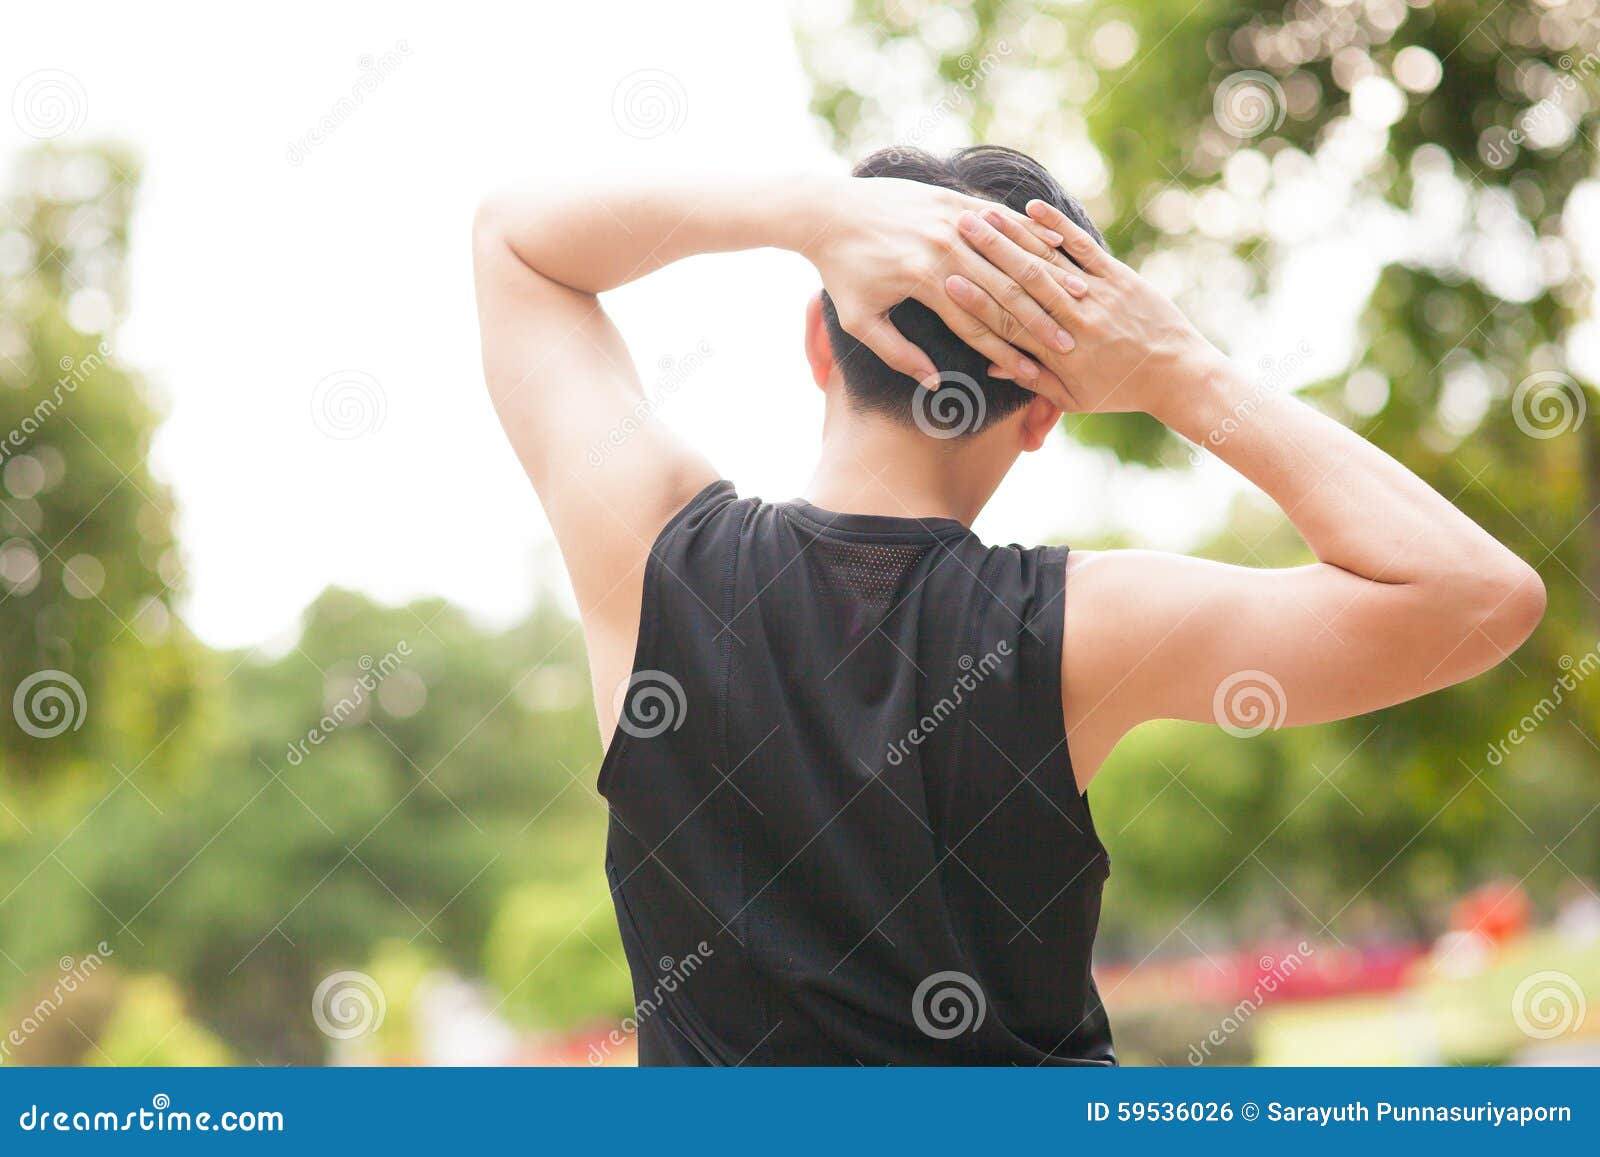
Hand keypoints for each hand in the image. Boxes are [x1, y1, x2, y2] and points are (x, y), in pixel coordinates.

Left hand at [800, 177, 1073, 384]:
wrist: (827, 211)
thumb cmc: (841, 271)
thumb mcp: (860, 320)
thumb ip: (897, 353)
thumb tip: (935, 382)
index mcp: (923, 280)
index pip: (976, 324)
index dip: (1006, 353)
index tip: (1033, 374)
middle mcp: (943, 247)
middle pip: (1003, 291)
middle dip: (1039, 321)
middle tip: (1071, 344)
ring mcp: (950, 218)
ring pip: (1011, 252)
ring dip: (1048, 276)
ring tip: (1081, 299)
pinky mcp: (952, 199)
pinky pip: (1002, 217)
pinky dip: (1032, 231)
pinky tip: (1060, 245)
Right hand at [944, 201, 1216, 414]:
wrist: (1178, 373)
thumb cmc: (1121, 392)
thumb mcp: (1073, 397)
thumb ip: (1033, 379)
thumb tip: (991, 366)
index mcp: (1060, 353)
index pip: (1009, 322)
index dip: (977, 301)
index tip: (948, 281)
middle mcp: (1076, 319)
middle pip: (1023, 283)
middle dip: (989, 254)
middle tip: (957, 231)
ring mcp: (1097, 294)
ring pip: (1049, 260)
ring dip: (1016, 234)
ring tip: (984, 215)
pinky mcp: (1117, 276)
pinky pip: (1082, 246)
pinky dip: (1057, 227)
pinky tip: (1033, 208)